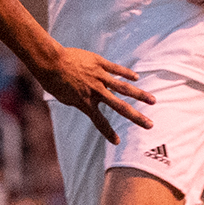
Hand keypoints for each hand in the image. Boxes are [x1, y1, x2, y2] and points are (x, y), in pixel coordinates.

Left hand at [32, 45, 153, 144]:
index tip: (117, 142)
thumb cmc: (53, 81)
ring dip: (140, 95)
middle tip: (150, 125)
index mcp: (85, 102)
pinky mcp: (100, 64)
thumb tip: (87, 100)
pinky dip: (127, 74)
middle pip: (120, 107)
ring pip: (124, 87)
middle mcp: (96, 91)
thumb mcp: (63, 97)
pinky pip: (116, 69)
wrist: (51, 62)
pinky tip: (136, 78)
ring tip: (152, 101)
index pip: (100, 121)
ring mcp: (99, 77)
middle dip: (136, 117)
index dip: (108, 133)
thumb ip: (77, 101)